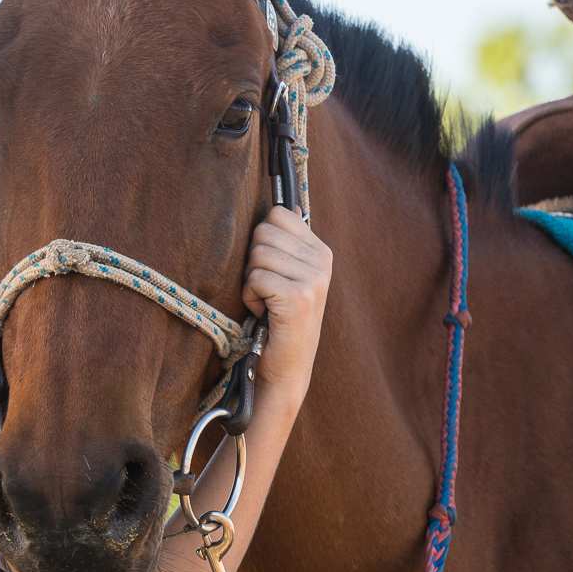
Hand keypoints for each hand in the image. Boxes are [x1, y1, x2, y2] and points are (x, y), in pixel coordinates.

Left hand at [241, 206, 331, 404]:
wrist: (286, 368)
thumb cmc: (277, 320)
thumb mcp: (288, 276)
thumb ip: (284, 244)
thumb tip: (280, 203)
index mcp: (321, 251)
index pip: (278, 214)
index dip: (262, 240)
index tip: (271, 269)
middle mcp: (322, 261)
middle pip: (262, 232)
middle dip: (253, 262)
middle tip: (267, 290)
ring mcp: (313, 278)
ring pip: (257, 255)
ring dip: (251, 282)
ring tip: (266, 303)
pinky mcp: (298, 296)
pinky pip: (255, 278)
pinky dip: (250, 297)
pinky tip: (264, 313)